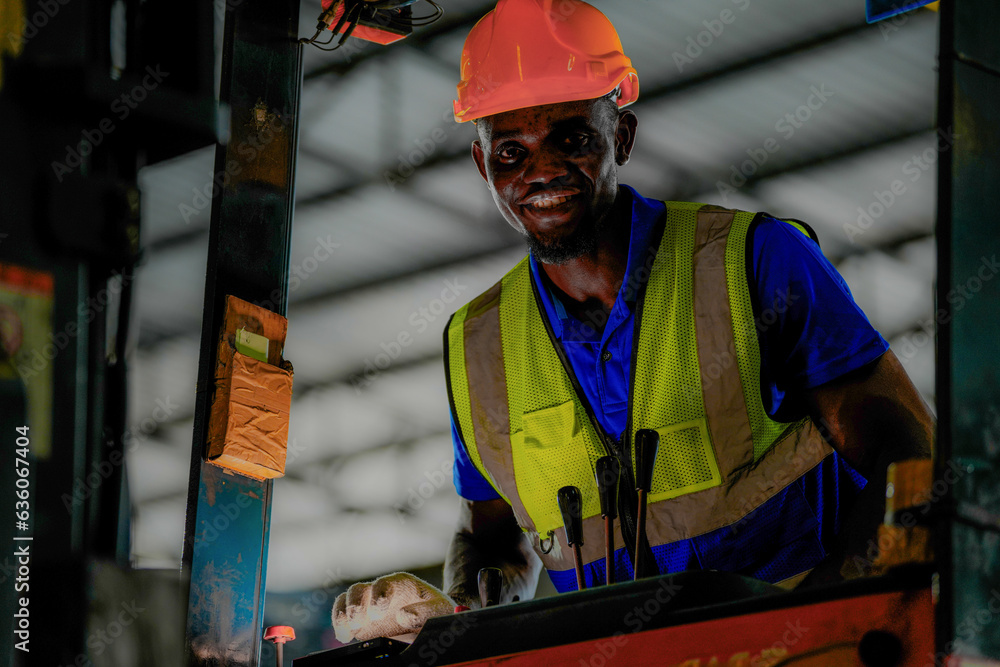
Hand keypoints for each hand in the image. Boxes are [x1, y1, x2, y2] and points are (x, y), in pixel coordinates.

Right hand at [331, 572, 454, 642]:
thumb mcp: (439, 609)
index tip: (378, 613)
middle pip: (359, 590)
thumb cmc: (438, 611)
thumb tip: (403, 616)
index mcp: (400, 584)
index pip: (383, 584)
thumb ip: (424, 612)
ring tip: (347, 632)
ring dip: (342, 614)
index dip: (378, 597)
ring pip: (347, 601)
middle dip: (354, 606)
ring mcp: (368, 604)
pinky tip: (344, 637)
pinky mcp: (362, 620)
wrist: (433, 620)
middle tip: (358, 623)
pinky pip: (343, 616)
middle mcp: (380, 591)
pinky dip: (340, 625)